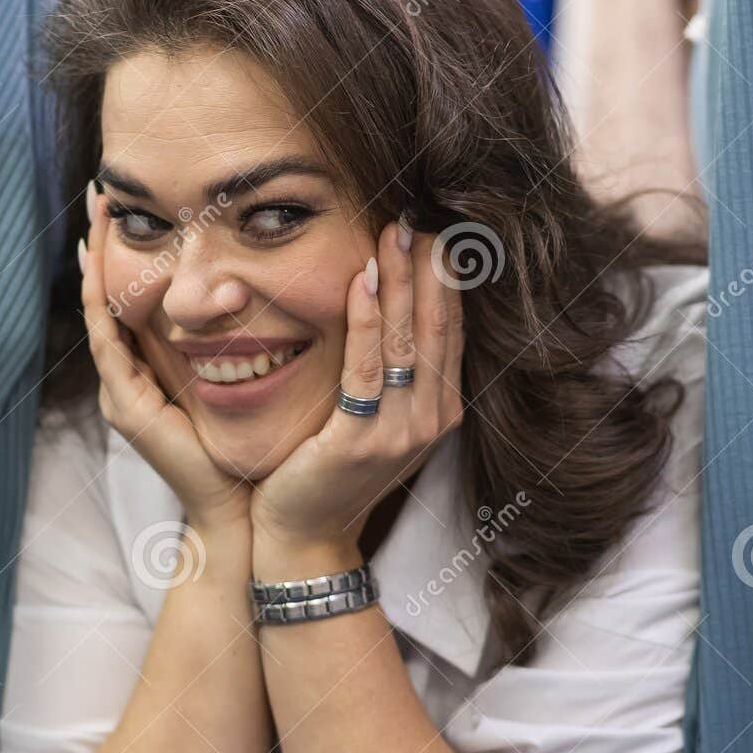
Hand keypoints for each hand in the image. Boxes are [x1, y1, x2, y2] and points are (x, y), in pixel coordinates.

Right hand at [78, 180, 250, 529]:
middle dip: (100, 246)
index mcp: (148, 373)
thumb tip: (251, 289)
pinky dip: (103, 307)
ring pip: (99, 315)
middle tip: (100, 193)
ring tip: (95, 217)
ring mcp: (120, 394)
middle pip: (104, 300)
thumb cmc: (246, 448)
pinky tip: (101, 272)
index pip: (128, 301)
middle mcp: (125, 380)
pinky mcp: (127, 409)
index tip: (127, 206)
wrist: (238, 509)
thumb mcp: (235, 382)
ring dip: (96, 265)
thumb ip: (232, 344)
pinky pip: (109, 347)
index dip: (125, 255)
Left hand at [250, 218, 464, 552]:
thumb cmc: (332, 473)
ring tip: (392, 232)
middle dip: (428, 269)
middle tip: (417, 216)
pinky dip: (365, 320)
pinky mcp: (361, 439)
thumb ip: (393, 375)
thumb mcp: (375, 420)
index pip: (449, 332)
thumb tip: (395, 310)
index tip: (434, 233)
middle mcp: (430, 420)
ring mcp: (400, 432)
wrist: (304, 536)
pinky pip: (364, 367)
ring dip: (399, 281)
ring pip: (404, 341)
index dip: (445, 281)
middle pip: (434, 328)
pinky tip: (360, 281)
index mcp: (440, 412)